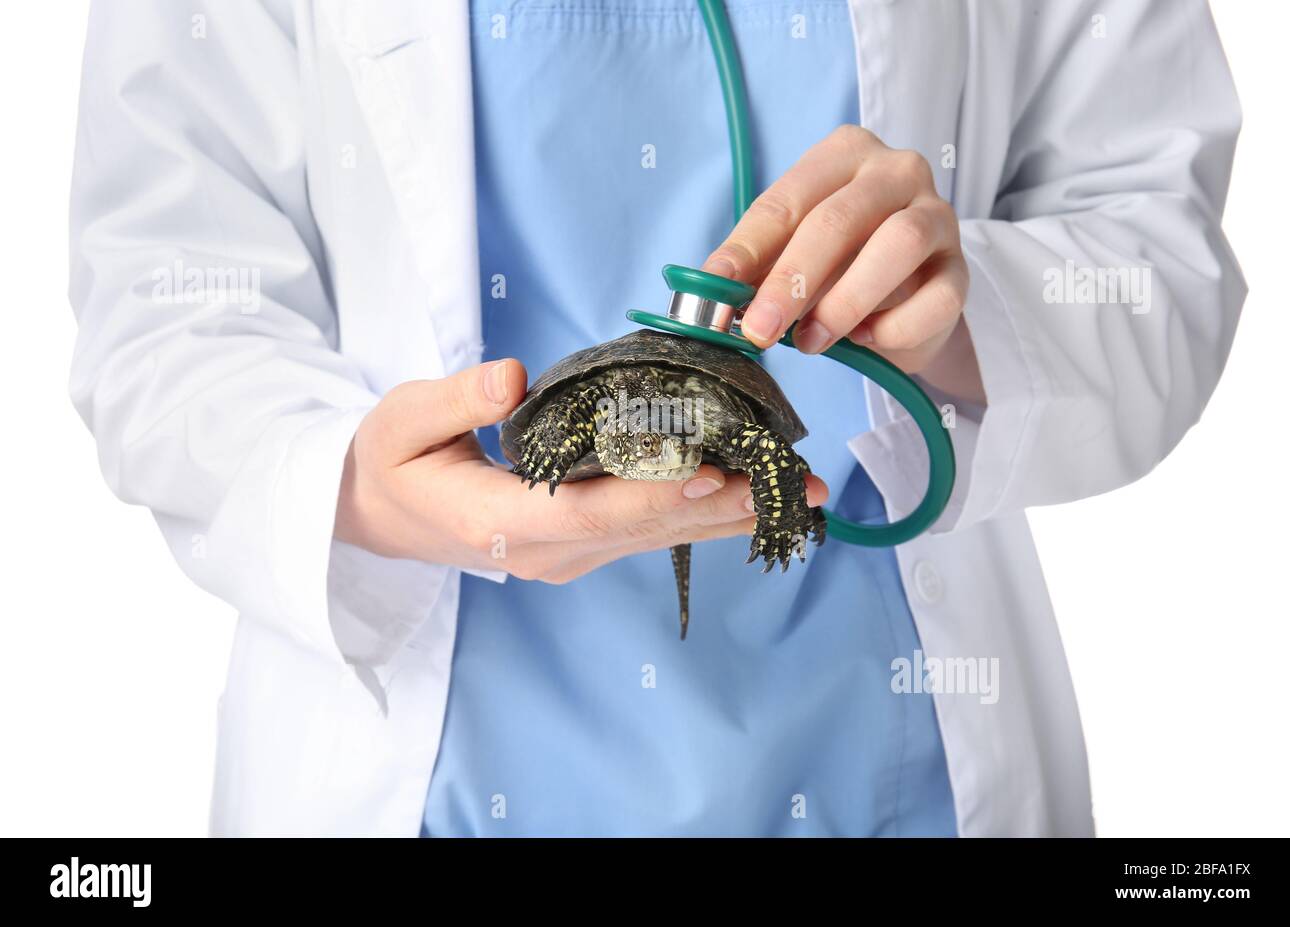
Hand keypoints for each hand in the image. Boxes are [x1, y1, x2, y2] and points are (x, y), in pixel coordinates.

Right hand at [334, 360, 828, 583]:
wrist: (380, 514)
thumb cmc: (390, 461)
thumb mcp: (403, 421)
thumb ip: (455, 401)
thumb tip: (508, 377)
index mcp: (505, 523)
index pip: (593, 511)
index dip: (658, 493)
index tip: (718, 471)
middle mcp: (549, 551)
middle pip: (649, 528)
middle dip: (728, 503)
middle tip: (802, 484)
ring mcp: (570, 554)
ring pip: (662, 535)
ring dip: (733, 512)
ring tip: (803, 494)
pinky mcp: (583, 543)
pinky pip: (652, 530)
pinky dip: (705, 511)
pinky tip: (754, 498)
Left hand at [704, 125, 977, 395]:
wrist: (908, 299)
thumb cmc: (840, 265)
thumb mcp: (791, 256)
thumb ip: (755, 266)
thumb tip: (708, 290)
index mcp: (843, 154)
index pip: (786, 201)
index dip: (747, 250)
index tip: (717, 291)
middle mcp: (896, 171)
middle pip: (840, 219)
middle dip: (792, 281)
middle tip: (761, 330)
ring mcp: (937, 215)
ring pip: (898, 245)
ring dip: (846, 300)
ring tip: (811, 341)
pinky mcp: (961, 268)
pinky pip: (938, 296)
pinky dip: (897, 326)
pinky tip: (868, 339)